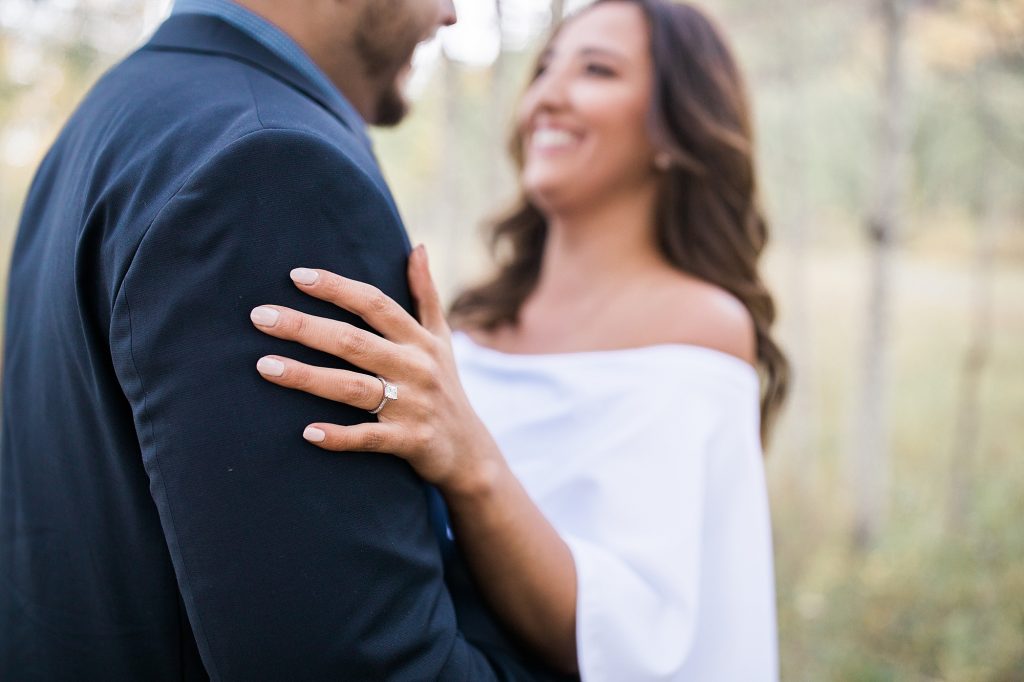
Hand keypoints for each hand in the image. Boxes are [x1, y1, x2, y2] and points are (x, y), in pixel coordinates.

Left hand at [249, 246, 500, 498]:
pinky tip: (308, 431)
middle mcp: (416, 367)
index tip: (297, 276)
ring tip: (264, 365)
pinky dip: (340, 436)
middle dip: (305, 327)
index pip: (375, 304)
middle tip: (260, 316)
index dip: (337, 288)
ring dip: (307, 376)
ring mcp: (413, 405)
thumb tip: (418, 247)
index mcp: (419, 339)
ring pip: (353, 387)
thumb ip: (426, 293)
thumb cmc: (445, 385)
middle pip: (353, 341)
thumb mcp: (441, 338)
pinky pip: (368, 437)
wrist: (469, 450)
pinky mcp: (409, 440)